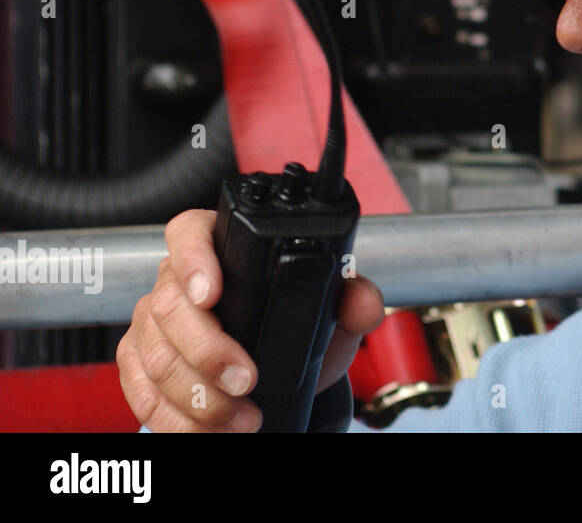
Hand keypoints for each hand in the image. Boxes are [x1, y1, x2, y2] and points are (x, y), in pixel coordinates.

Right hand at [117, 208, 384, 431]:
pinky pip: (143, 393)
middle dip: (207, 350)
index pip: (190, 233)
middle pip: (169, 305)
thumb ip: (351, 300)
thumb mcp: (329, 312)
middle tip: (246, 379)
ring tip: (241, 417)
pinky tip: (209, 429)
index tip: (212, 294)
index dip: (194, 259)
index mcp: (220, 248)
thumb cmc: (295, 328)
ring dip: (198, 396)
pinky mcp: (139, 364)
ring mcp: (153, 323)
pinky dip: (176, 419)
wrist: (280, 374)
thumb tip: (363, 299)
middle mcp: (176, 281)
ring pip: (157, 356)